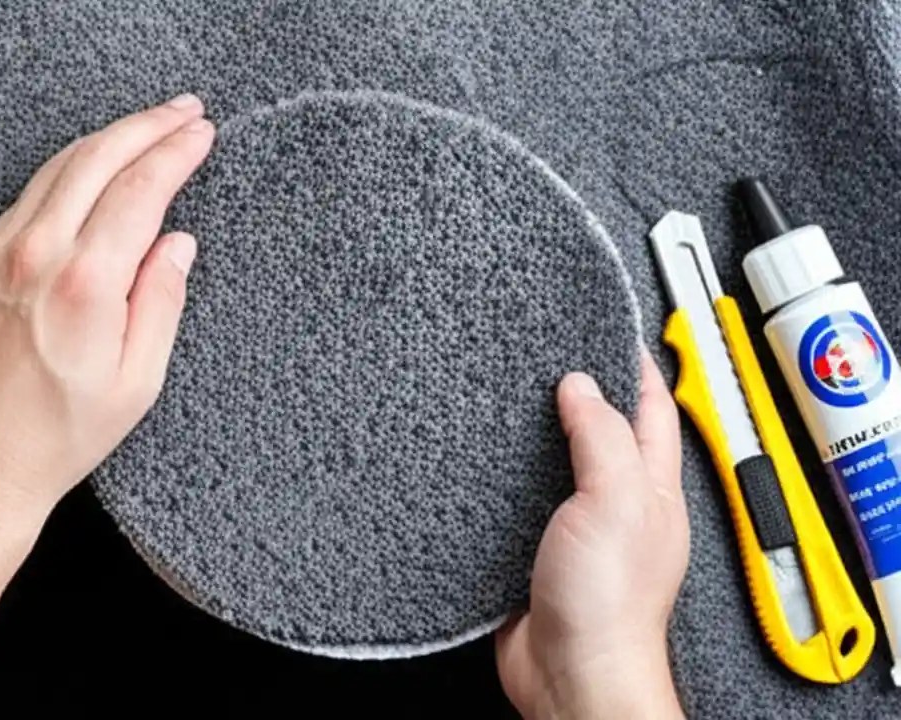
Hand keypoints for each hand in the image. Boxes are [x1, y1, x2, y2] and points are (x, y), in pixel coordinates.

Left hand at [0, 93, 214, 552]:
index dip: (175, 152)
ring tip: (145, 127)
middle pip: (95, 159)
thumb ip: (161, 301)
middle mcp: (33, 254)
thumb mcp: (137, 382)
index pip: (140, 189)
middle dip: (145, 126)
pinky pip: (25, 199)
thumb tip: (176, 244)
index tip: (202, 132)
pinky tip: (89, 173)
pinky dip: (65, 173)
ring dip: (105, 139)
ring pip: (55, 169)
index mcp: (84, 283)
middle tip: (184, 109)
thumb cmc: (59, 437)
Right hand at [496, 350, 687, 719]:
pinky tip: (488, 468)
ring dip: (544, 434)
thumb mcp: (614, 501)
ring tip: (518, 398)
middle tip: (558, 355)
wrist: (568, 671)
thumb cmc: (608, 604)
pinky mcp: (534, 552)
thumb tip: (580, 386)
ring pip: (563, 465)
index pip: (652, 410)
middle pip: (608, 433)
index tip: (614, 331)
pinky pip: (523, 503)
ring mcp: (577, 530)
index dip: (637, 367)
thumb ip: (600, 438)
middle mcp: (618, 506)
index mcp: (651, 488)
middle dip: (588, 392)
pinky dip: (508, 480)